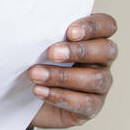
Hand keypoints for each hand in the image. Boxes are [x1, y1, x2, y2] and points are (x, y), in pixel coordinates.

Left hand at [27, 12, 116, 128]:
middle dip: (79, 51)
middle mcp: (101, 59)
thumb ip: (42, 31)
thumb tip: (27, 23)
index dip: (93, 27)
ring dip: (63, 76)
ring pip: (95, 78)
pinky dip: (61, 97)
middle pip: (106, 50)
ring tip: (36, 75)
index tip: (70, 31)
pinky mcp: (91, 106)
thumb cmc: (35, 61)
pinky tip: (41, 91)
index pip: (106, 25)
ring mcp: (100, 84)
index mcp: (93, 37)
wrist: (23, 95)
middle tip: (52, 53)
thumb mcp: (36, 43)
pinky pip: (85, 103)